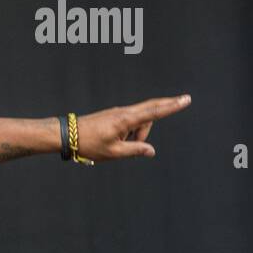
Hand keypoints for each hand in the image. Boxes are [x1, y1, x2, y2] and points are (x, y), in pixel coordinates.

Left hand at [70, 93, 191, 160]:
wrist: (67, 134)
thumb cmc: (88, 143)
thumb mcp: (114, 152)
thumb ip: (135, 150)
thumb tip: (151, 150)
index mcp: (125, 120)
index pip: (154, 111)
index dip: (172, 106)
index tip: (185, 99)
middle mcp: (123, 112)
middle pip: (150, 112)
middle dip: (157, 118)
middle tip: (162, 120)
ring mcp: (118, 113)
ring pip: (139, 121)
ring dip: (138, 135)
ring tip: (120, 147)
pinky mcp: (113, 116)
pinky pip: (129, 123)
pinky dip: (130, 133)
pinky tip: (117, 143)